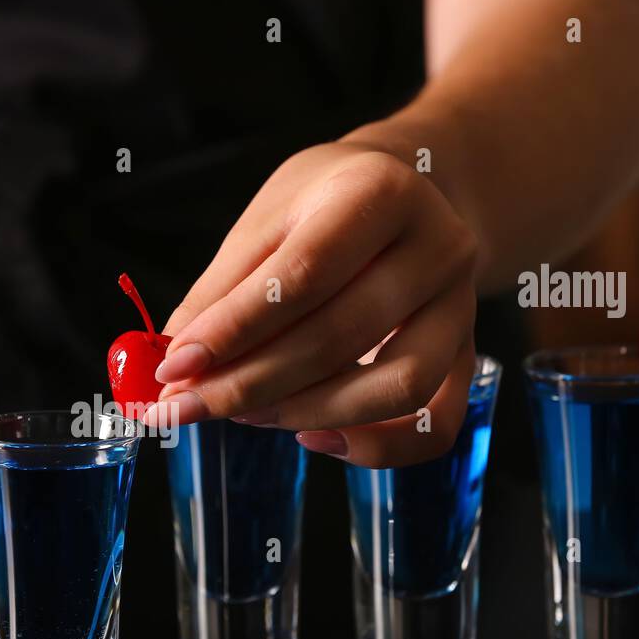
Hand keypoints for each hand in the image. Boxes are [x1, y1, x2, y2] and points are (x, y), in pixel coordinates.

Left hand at [145, 140, 478, 467]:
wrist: (408, 194)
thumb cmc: (325, 207)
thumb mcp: (266, 222)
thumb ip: (220, 293)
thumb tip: (171, 367)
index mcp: (381, 192)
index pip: (305, 273)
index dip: (235, 328)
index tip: (174, 367)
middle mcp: (438, 247)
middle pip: (343, 335)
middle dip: (252, 383)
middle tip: (188, 406)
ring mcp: (461, 306)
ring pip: (398, 386)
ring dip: (306, 413)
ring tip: (243, 413)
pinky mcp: (467, 357)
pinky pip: (434, 425)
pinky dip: (373, 446)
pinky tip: (312, 436)